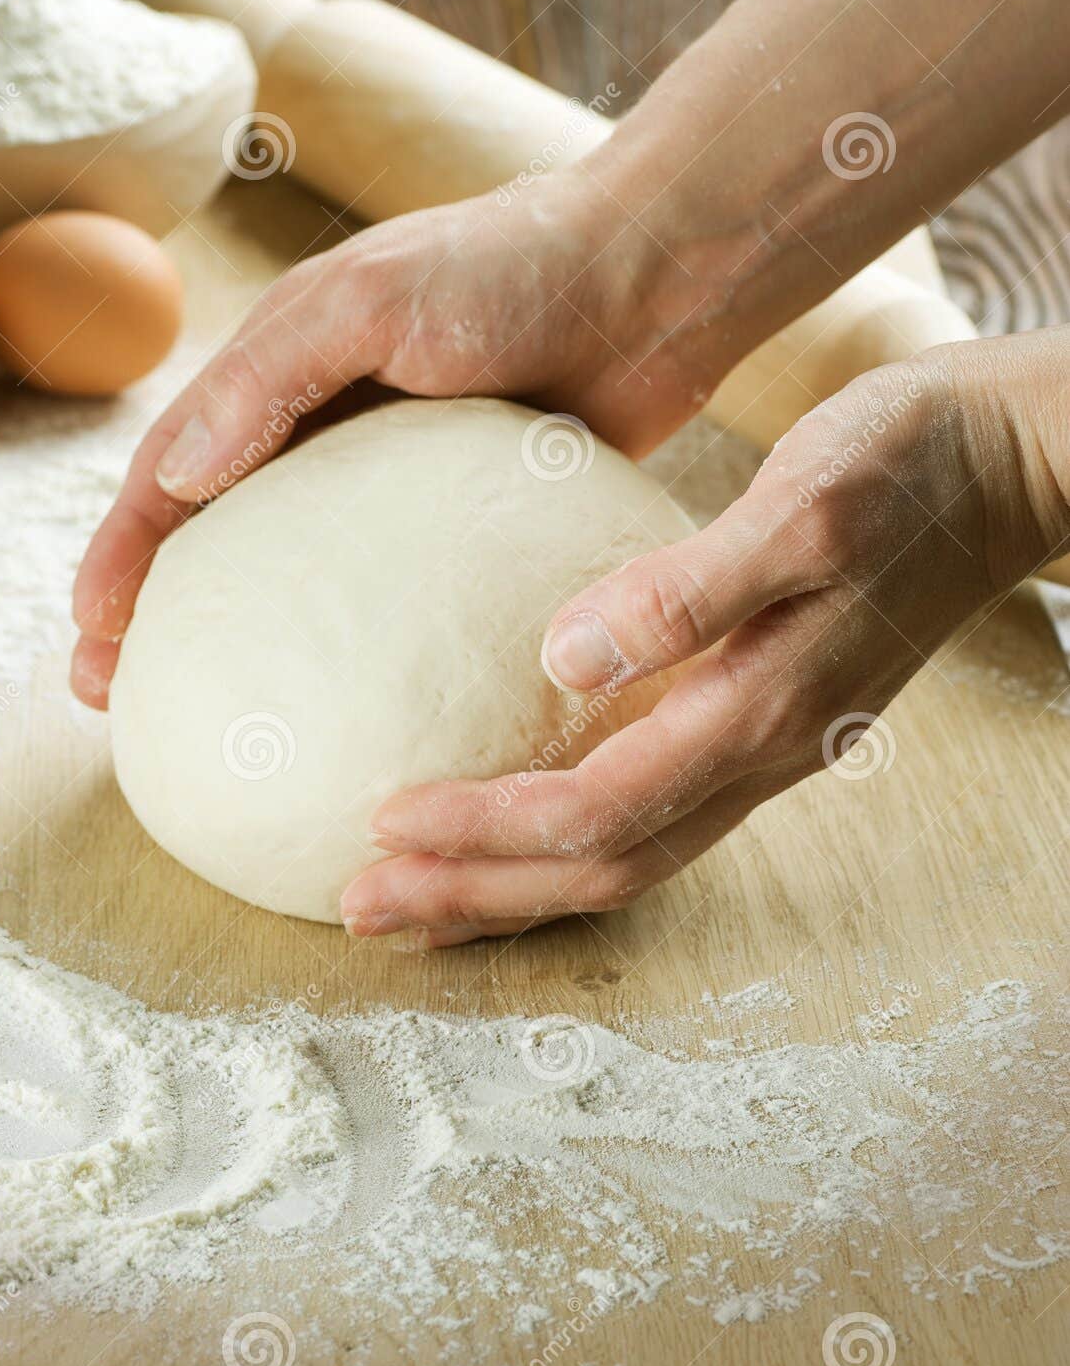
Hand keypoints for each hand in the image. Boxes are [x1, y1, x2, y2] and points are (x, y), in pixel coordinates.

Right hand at [71, 169, 713, 707]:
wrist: (655, 277)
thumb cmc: (514, 267)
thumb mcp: (374, 301)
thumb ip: (270, 378)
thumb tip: (174, 479)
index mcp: (280, 367)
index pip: (171, 472)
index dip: (121, 553)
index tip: (92, 639)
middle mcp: (322, 426)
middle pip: (214, 535)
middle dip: (156, 617)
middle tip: (121, 703)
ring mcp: (393, 480)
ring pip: (297, 577)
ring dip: (247, 645)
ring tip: (220, 723)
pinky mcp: (465, 518)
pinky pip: (398, 596)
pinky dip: (362, 648)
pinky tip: (359, 710)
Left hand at [342, 335, 1068, 946]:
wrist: (1010, 461)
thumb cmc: (906, 464)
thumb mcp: (803, 506)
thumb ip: (689, 590)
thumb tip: (562, 659)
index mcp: (755, 712)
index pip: (595, 814)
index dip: (486, 834)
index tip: (383, 825)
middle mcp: (758, 755)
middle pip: (600, 870)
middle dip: (477, 897)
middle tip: (360, 905)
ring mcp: (766, 747)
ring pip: (626, 857)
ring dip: (512, 884)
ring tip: (413, 892)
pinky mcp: (763, 717)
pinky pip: (648, 812)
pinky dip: (563, 837)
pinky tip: (511, 813)